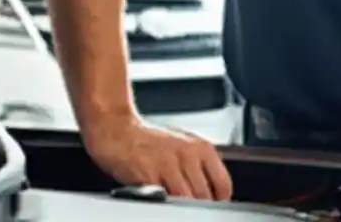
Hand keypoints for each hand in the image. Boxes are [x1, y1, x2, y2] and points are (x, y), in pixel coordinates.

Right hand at [82, 114, 232, 200]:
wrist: (118, 131)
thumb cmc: (149, 141)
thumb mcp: (184, 145)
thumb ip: (200, 166)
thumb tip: (213, 192)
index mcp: (202, 147)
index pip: (223, 184)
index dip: (219, 200)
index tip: (214, 206)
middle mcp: (188, 154)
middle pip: (204, 196)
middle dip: (199, 207)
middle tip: (192, 209)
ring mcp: (168, 165)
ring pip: (186, 200)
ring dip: (182, 208)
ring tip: (176, 208)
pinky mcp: (148, 176)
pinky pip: (163, 200)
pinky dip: (164, 205)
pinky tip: (161, 201)